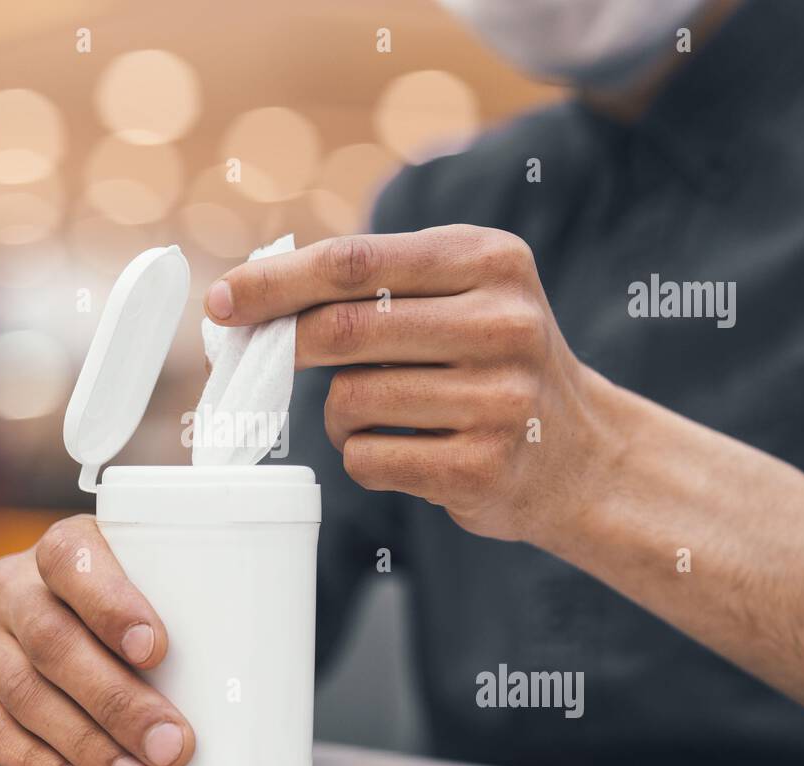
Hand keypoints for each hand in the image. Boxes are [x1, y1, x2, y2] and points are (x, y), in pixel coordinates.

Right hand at [0, 515, 195, 765]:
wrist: (51, 607)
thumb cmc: (120, 599)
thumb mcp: (148, 578)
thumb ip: (183, 605)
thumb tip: (245, 673)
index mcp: (60, 547)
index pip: (73, 560)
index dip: (112, 605)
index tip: (156, 648)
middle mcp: (10, 587)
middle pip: (55, 642)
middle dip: (117, 701)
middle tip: (169, 742)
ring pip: (27, 693)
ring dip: (88, 744)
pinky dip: (36, 762)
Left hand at [204, 225, 614, 544]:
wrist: (581, 457)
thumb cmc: (492, 366)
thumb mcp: (463, 295)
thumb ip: (376, 284)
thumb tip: (252, 296)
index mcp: (490, 260)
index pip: (356, 262)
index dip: (276, 283)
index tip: (222, 300)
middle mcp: (503, 324)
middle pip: (344, 330)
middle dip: (285, 346)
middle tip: (260, 357)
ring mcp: (498, 399)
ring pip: (350, 401)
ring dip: (339, 414)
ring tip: (383, 414)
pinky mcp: (482, 467)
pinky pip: (368, 459)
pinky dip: (363, 456)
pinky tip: (406, 450)